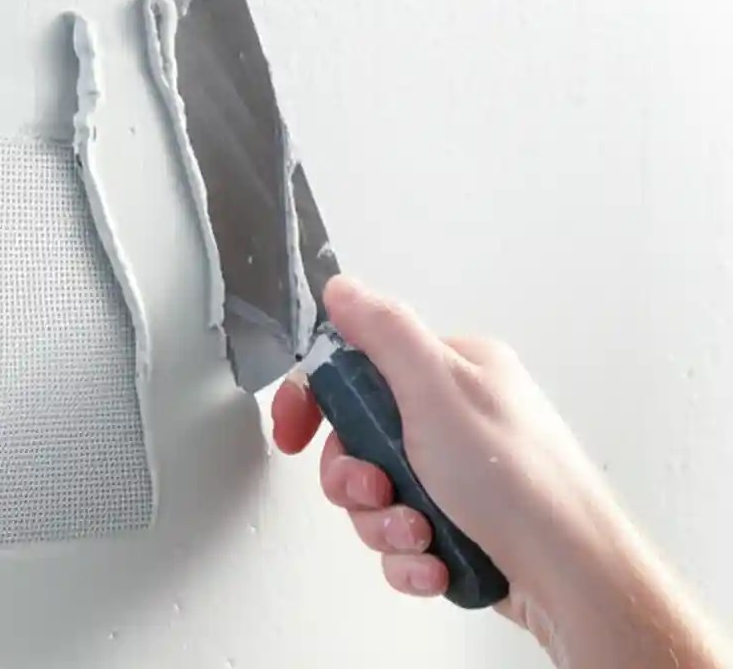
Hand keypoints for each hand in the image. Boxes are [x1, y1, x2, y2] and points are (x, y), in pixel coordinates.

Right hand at [271, 276, 727, 667]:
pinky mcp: (459, 528)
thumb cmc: (517, 479)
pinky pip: (402, 541)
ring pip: (375, 498)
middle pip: (356, 443)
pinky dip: (411, 558)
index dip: (314, 402)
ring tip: (421, 534)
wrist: (571, 575)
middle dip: (357, 479)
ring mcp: (456, 478)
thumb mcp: (438, 387)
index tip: (293, 434)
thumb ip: (384, 332)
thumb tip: (342, 289)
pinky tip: (435, 565)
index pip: (357, 370)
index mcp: (451, 373)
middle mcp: (453, 420)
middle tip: (379, 489)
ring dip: (385, 525)